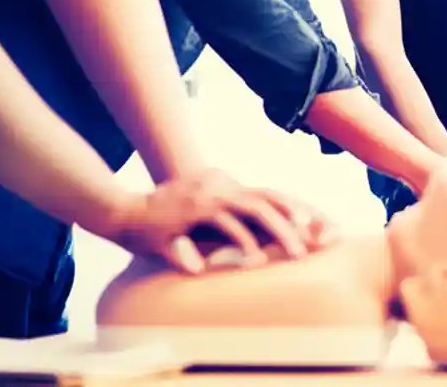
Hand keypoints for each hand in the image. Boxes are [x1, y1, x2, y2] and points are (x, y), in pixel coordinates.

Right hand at [89, 169, 335, 273]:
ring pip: (252, 211)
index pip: (270, 194)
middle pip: (268, 200)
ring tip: (293, 255)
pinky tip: (252, 260)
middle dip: (294, 222)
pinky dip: (240, 241)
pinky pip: (221, 226)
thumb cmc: (167, 221)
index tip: (322, 227)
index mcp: (227, 187)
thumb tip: (262, 241)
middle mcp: (221, 186)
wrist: (124, 214)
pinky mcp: (189, 212)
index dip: (297, 209)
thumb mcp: (203, 219)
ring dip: (275, 233)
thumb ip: (230, 225)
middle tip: (313, 246)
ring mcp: (206, 197)